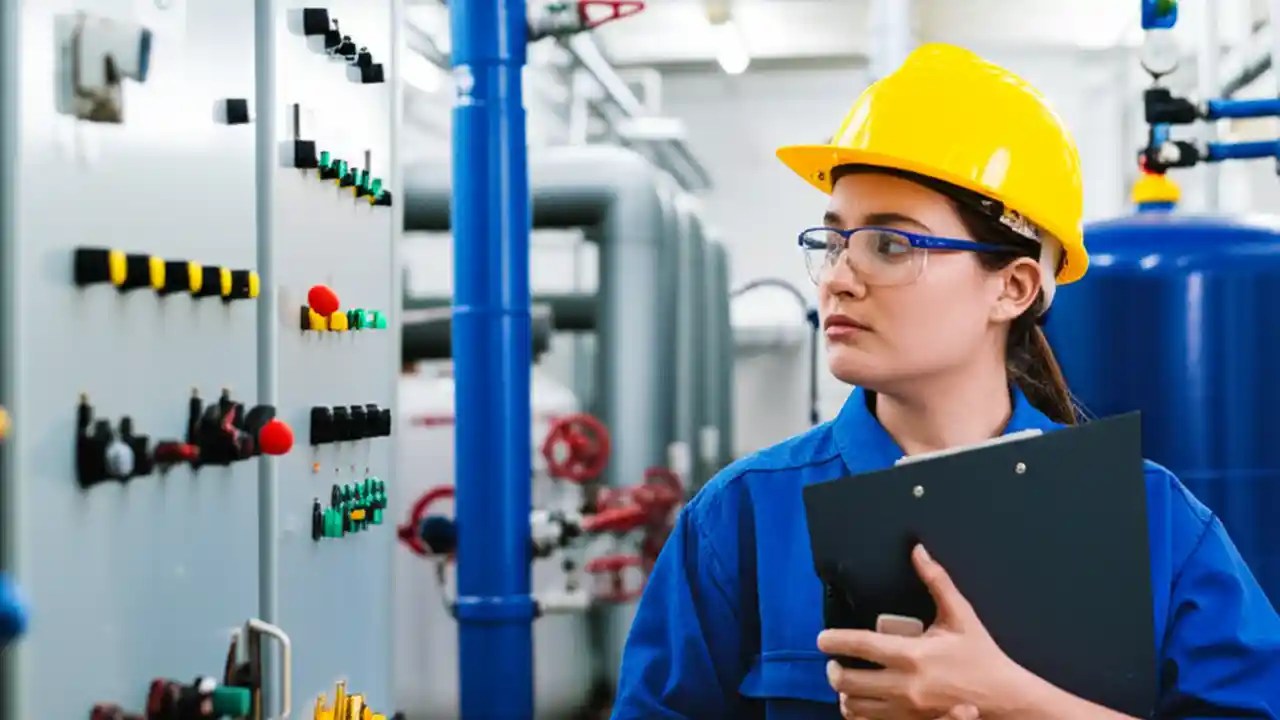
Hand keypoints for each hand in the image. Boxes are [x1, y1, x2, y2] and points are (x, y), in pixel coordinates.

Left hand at [819, 545, 1036, 718]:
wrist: (1005, 699)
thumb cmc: (981, 656)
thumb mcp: (961, 615)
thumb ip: (937, 581)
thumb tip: (918, 551)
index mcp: (912, 655)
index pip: (861, 646)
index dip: (834, 640)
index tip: (821, 638)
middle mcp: (904, 685)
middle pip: (848, 681)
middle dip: (833, 670)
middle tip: (833, 661)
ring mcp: (906, 710)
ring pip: (855, 706)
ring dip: (845, 693)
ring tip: (846, 682)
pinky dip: (860, 713)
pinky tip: (861, 702)